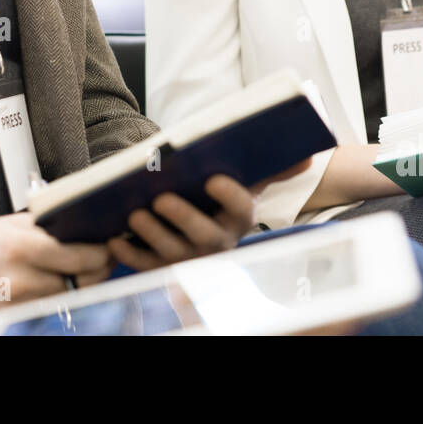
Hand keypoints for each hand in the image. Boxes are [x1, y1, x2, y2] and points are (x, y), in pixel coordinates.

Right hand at [0, 212, 111, 313]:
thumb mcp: (16, 224)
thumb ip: (50, 227)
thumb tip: (88, 227)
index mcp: (24, 248)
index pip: (80, 257)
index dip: (101, 253)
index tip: (109, 246)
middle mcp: (22, 279)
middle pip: (80, 283)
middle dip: (99, 271)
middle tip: (105, 260)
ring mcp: (18, 304)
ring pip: (69, 299)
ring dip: (83, 287)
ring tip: (86, 272)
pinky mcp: (13, 317)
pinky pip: (50, 310)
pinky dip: (61, 299)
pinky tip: (64, 287)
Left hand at [107, 173, 259, 271]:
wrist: (198, 224)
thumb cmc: (218, 197)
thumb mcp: (245, 181)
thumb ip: (273, 169)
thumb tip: (307, 156)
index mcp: (239, 219)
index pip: (241, 209)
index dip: (230, 196)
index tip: (214, 178)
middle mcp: (217, 244)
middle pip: (204, 236)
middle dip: (183, 218)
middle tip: (162, 198)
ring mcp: (189, 259)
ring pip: (172, 252)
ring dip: (153, 234)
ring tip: (134, 214)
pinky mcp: (162, 268)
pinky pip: (146, 266)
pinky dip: (130, 256)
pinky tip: (115, 240)